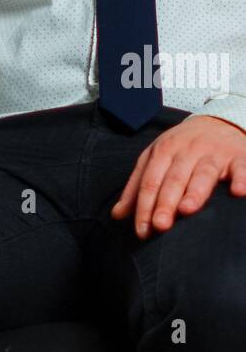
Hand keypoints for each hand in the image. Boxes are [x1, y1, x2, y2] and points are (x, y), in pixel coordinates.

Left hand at [110, 115, 245, 238]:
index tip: (142, 230)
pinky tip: (237, 192)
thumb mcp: (156, 158)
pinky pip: (241, 168)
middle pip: (175, 178)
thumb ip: (137, 186)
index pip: (150, 180)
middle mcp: (188, 149)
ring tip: (187, 209)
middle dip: (166, 202)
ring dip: (196, 191)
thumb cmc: (182, 147)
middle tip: (160, 225)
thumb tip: (117, 215)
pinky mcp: (238, 156)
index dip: (144, 205)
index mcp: (164, 150)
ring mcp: (214, 152)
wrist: (218, 121)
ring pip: (204, 172)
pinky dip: (241, 179)